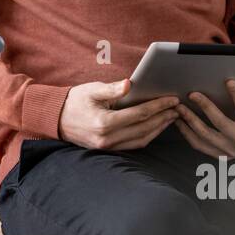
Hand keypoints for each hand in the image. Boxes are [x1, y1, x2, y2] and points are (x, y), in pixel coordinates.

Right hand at [57, 78, 179, 149]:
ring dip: (159, 129)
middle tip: (178, 108)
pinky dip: (148, 136)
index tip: (172, 99)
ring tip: (171, 117)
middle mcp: (107, 138)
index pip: (139, 114)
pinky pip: (133, 145)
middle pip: (144, 129)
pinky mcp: (108, 150)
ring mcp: (108, 147)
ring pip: (141, 140)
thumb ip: (112, 89)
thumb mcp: (91, 90)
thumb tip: (129, 84)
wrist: (56, 119)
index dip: (158, 106)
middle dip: (163, 118)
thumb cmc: (75, 101)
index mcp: (104, 123)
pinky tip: (156, 127)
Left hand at [172, 78, 234, 160]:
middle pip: (220, 123)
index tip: (229, 81)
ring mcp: (228, 150)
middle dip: (206, 107)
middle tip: (193, 94)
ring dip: (190, 120)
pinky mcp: (218, 154)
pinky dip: (186, 133)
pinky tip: (179, 121)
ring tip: (179, 107)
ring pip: (205, 135)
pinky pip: (198, 145)